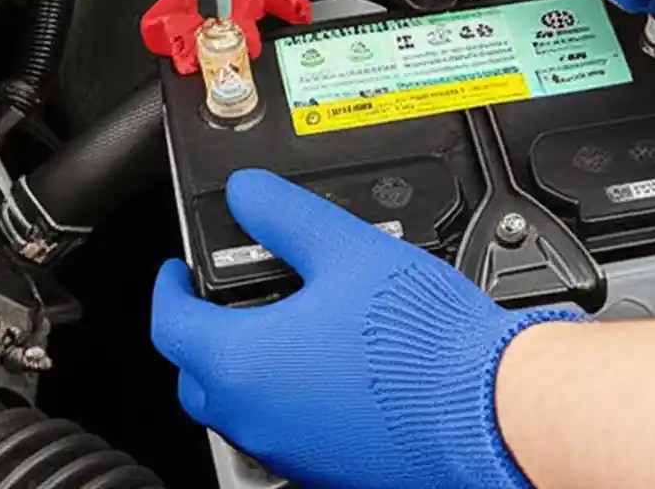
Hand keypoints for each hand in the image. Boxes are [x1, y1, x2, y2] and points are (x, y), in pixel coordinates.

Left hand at [151, 169, 576, 488]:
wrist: (486, 408)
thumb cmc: (419, 340)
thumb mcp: (346, 248)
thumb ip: (285, 216)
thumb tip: (247, 193)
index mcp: (243, 363)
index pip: (171, 323)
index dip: (168, 288)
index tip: (177, 272)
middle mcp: (256, 418)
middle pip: (197, 377)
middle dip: (201, 336)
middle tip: (222, 304)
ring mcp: (292, 451)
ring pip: (243, 409)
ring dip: (247, 370)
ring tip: (287, 330)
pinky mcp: (329, 469)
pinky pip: (287, 432)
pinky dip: (289, 400)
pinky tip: (331, 373)